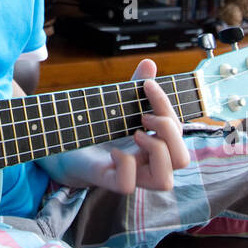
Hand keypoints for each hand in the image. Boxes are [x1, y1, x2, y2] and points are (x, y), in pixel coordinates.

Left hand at [36, 59, 189, 192]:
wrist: (64, 147)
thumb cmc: (97, 128)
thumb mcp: (119, 105)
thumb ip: (135, 86)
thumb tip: (149, 63)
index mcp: (155, 144)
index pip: (178, 132)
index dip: (168, 106)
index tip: (147, 85)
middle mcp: (148, 164)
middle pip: (182, 160)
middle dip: (169, 132)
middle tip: (143, 117)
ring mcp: (131, 175)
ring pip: (164, 181)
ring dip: (156, 151)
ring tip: (135, 134)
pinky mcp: (108, 181)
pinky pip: (127, 185)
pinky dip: (124, 165)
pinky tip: (113, 153)